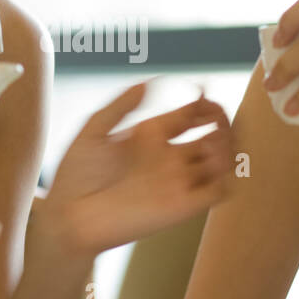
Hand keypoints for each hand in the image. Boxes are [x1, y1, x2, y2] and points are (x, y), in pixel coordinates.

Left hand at [40, 81, 232, 257]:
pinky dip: (226, 176)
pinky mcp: (183, 206)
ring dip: (228, 147)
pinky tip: (214, 162)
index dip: (204, 102)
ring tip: (215, 139)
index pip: (191, 115)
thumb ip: (121, 105)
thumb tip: (148, 82)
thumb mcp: (94, 131)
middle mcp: (169, 157)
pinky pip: (217, 191)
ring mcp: (178, 182)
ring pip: (221, 161)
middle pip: (213, 136)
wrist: (70, 217)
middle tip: (218, 117)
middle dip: (224, 123)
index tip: (203, 92)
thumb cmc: (76, 176)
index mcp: (152, 135)